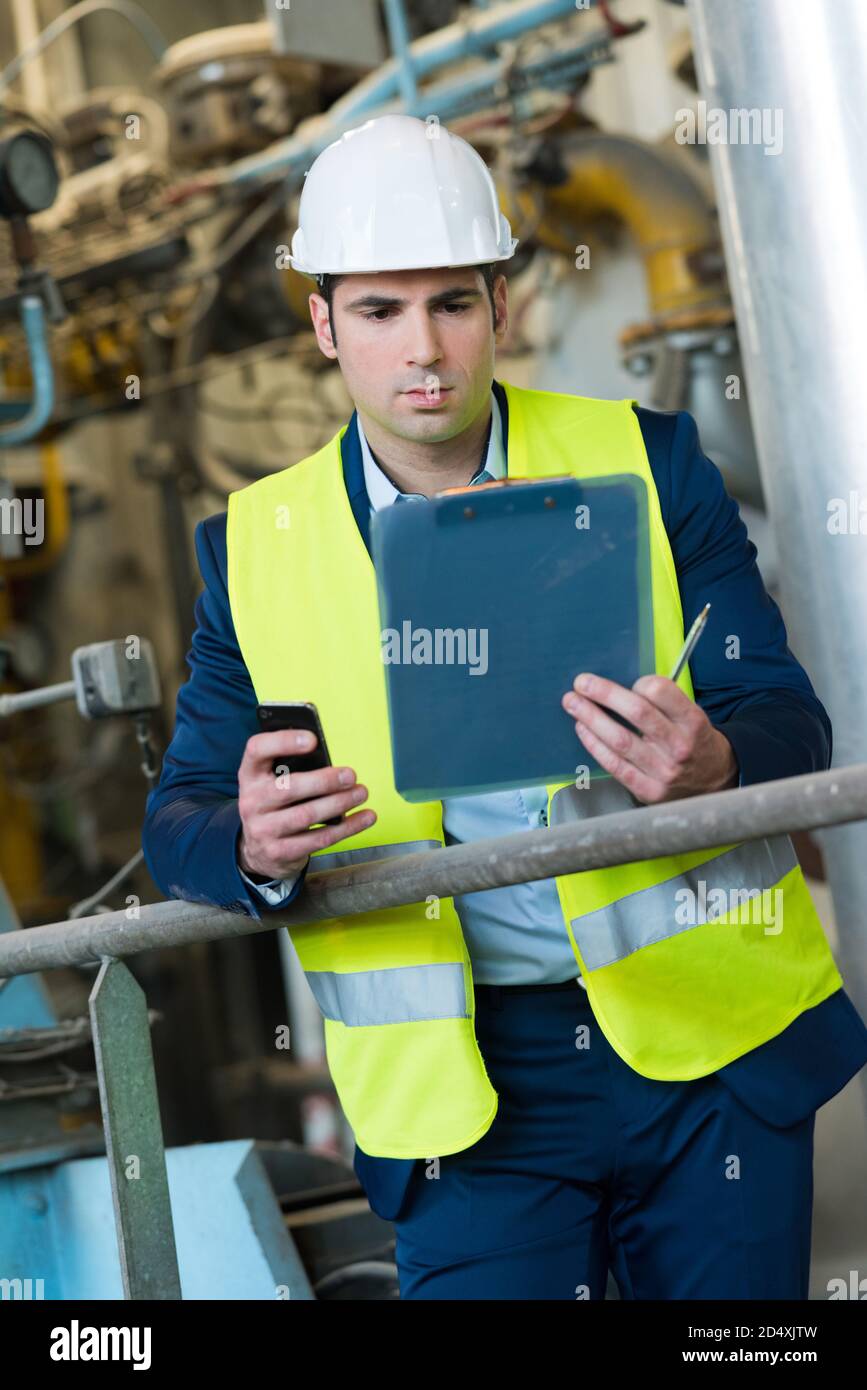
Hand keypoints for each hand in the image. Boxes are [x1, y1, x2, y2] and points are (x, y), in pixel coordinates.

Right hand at [237, 728, 376, 878]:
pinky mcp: (280, 852)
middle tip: (350, 775)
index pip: (257, 750)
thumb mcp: (270, 783)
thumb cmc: (273, 805)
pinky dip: (347, 827)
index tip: (312, 740)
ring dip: (339, 803)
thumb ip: (291, 769)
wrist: (257, 851)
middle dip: (324, 781)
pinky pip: (319, 839)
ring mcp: (263, 829)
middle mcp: (252, 801)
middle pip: (288, 787)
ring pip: (306, 815)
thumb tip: (332, 761)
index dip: (283, 742)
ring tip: (360, 793)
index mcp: (250, 776)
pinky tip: (364, 817)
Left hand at [561, 672, 738, 803]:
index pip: (662, 692)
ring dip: (591, 718)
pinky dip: (595, 745)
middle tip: (582, 683)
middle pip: (637, 713)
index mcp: (693, 722)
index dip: (640, 682)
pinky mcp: (648, 791)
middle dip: (604, 694)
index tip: (628, 682)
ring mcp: (664, 771)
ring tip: (573, 704)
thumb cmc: (695, 742)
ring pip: (620, 740)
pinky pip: (615, 765)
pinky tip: (583, 730)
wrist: (714, 783)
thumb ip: (663, 703)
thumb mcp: (692, 717)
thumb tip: (618, 686)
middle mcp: (680, 746)